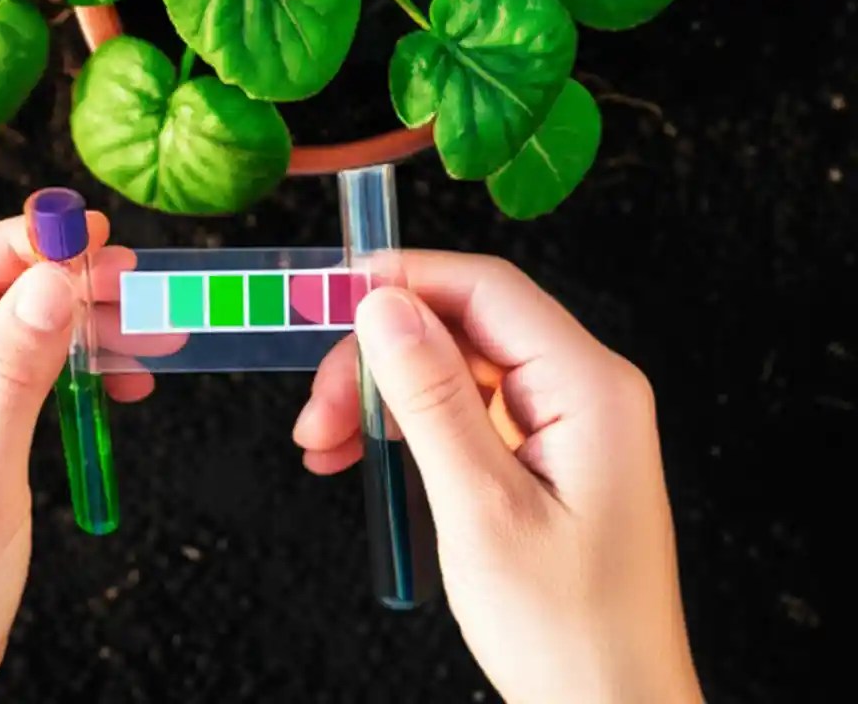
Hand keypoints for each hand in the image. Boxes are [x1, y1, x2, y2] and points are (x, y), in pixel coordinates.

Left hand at [0, 212, 145, 702]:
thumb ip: (8, 381)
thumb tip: (50, 285)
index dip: (11, 244)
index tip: (83, 230)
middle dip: (59, 285)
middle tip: (133, 280)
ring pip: (12, 337)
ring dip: (80, 329)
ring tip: (150, 328)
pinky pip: (24, 380)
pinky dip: (75, 373)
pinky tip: (123, 377)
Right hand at [295, 252, 702, 702]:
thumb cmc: (566, 627)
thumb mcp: (482, 507)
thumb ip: (432, 398)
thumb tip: (385, 307)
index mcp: (589, 387)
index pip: (488, 290)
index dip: (405, 280)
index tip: (330, 298)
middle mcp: (582, 391)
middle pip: (461, 330)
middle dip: (377, 360)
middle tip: (318, 414)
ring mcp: (561, 424)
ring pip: (451, 371)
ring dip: (381, 397)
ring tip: (325, 445)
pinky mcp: (538, 456)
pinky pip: (461, 414)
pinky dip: (404, 430)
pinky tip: (358, 456)